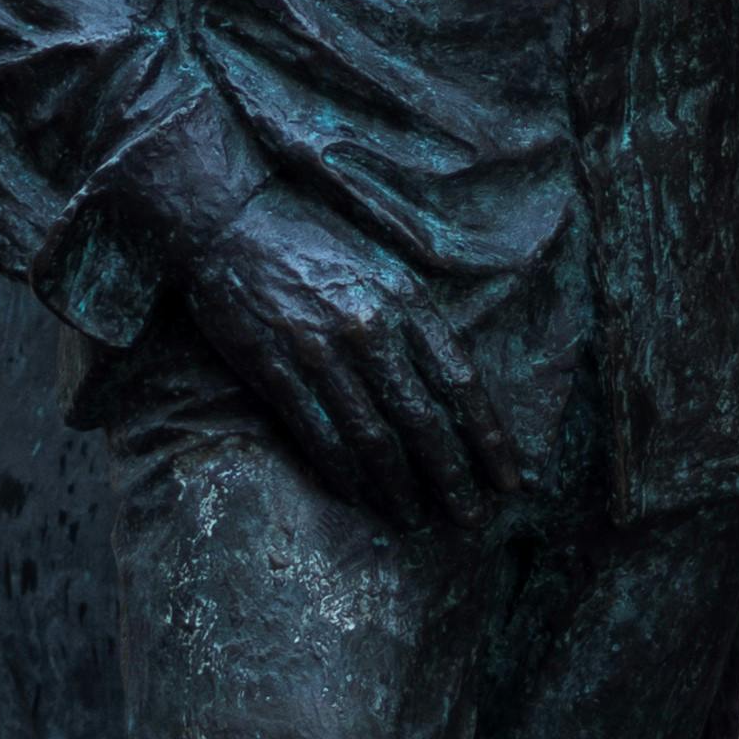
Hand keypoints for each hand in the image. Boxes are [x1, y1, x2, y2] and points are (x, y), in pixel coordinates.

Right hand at [182, 181, 487, 538]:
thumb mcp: (381, 264)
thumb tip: (451, 388)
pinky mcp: (273, 367)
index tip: (509, 480)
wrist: (230, 218)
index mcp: (405, 298)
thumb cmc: (313, 238)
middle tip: (471, 520)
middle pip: (423, 420)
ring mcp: (319, 350)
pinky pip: (318, 434)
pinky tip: (359, 497)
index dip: (489, 438)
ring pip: (372, 437)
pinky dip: (342, 473)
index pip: (461, 382)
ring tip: (415, 520)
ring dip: (398, 488)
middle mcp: (369, 327)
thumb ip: (415, 320)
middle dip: (452, 478)